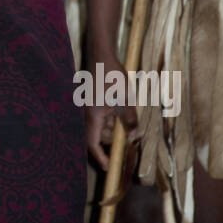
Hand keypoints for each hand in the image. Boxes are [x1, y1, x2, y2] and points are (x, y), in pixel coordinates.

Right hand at [84, 50, 139, 170]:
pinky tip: (121, 109)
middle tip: (129, 139)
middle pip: (99, 136)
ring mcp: (90, 107)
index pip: (93, 144)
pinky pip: (102, 116)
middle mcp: (88, 114)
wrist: (101, 55)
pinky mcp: (93, 101)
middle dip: (112, 140)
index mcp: (94, 116)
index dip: (100, 157)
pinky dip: (111, 118)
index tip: (108, 168)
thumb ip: (129, 117)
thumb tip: (133, 135)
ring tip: (128, 120)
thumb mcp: (125, 97)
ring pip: (101, 126)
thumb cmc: (112, 75)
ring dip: (113, 128)